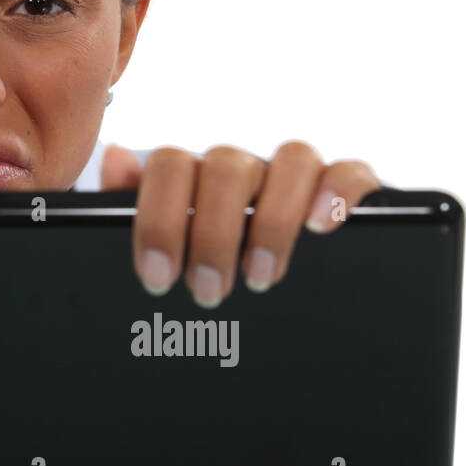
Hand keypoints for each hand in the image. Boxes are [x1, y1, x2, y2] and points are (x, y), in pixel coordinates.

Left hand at [101, 140, 380, 306]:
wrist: (289, 306)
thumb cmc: (211, 274)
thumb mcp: (169, 250)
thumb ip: (135, 208)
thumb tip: (115, 159)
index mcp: (196, 180)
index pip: (171, 166)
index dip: (159, 218)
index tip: (157, 277)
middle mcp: (246, 171)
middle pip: (225, 166)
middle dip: (212, 233)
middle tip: (208, 291)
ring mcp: (297, 179)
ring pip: (292, 158)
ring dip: (273, 220)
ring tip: (260, 277)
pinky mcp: (349, 192)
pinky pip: (350, 172)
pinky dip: (337, 192)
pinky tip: (321, 228)